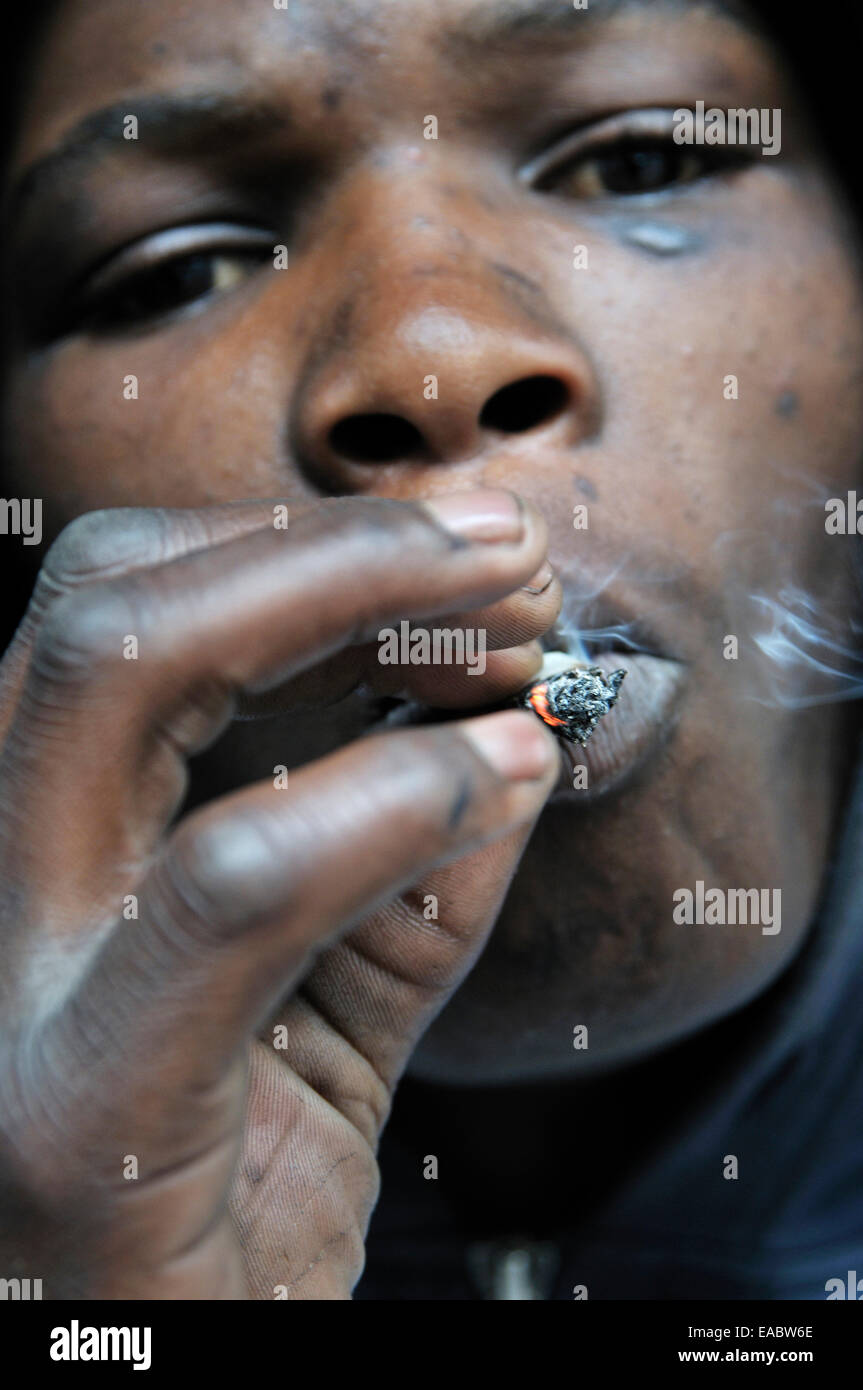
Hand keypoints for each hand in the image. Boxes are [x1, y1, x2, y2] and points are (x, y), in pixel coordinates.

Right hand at [0, 491, 559, 1298]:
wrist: (170, 1385)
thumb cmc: (234, 1212)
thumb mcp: (329, 1015)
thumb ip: (407, 873)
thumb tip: (514, 722)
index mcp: (32, 853)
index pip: (114, 618)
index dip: (296, 549)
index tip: (465, 548)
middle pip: (105, 613)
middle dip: (328, 545)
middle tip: (500, 547)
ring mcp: (6, 990)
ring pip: (119, 681)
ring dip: (353, 604)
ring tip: (518, 625)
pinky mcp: (71, 1107)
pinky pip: (235, 882)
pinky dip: (393, 794)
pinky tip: (504, 767)